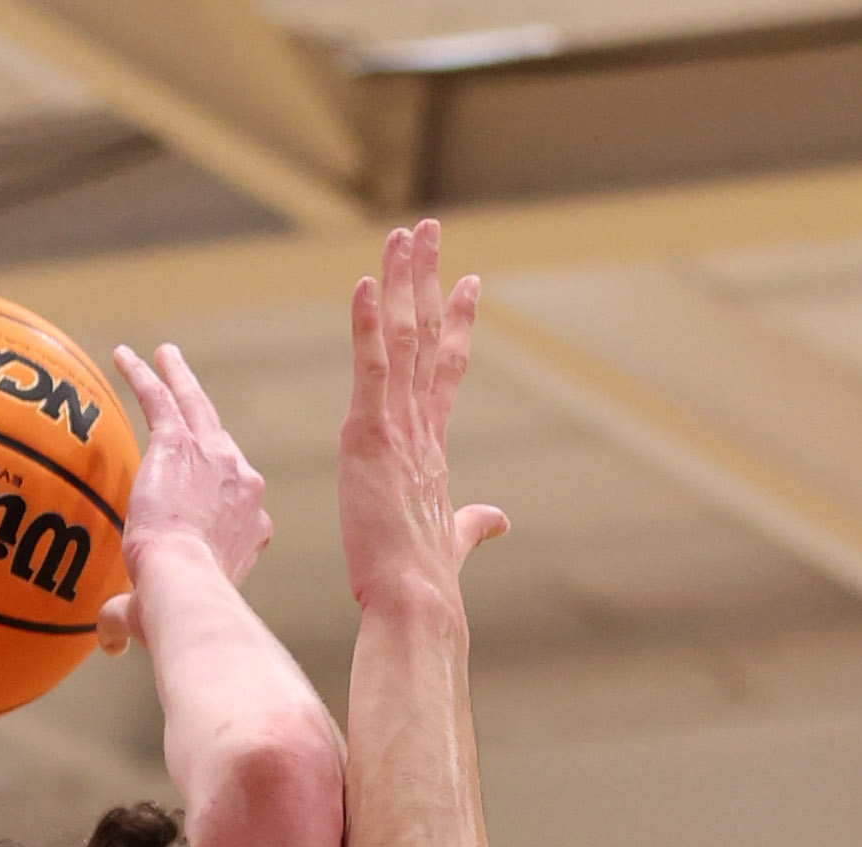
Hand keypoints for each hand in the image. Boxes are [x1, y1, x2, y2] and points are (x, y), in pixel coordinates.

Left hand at [94, 341, 271, 651]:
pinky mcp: (184, 445)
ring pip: (197, 407)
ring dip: (180, 379)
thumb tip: (109, 644)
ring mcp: (218, 461)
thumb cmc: (178, 611)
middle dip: (207, 419)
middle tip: (190, 395)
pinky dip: (144, 376)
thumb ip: (128, 620)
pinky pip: (162, 400)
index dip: (217, 504)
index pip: (235, 506)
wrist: (183, 588)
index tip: (198, 504)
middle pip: (223, 443)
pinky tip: (124, 357)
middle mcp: (244, 489)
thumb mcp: (154, 617)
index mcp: (251, 531)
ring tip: (165, 356)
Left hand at [339, 221, 506, 611]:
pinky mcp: (369, 437)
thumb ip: (473, 522)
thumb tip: (498, 521)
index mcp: (432, 446)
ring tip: (403, 235)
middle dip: (426, 279)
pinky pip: (370, 368)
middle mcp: (419, 426)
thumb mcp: (451, 539)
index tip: (466, 282)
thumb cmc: (427, 581)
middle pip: (426, 336)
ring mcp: (397, 428)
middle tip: (427, 230)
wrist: (416, 602)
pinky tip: (362, 283)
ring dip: (401, 282)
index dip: (456, 322)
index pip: (446, 369)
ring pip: (402, 338)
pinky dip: (366, 324)